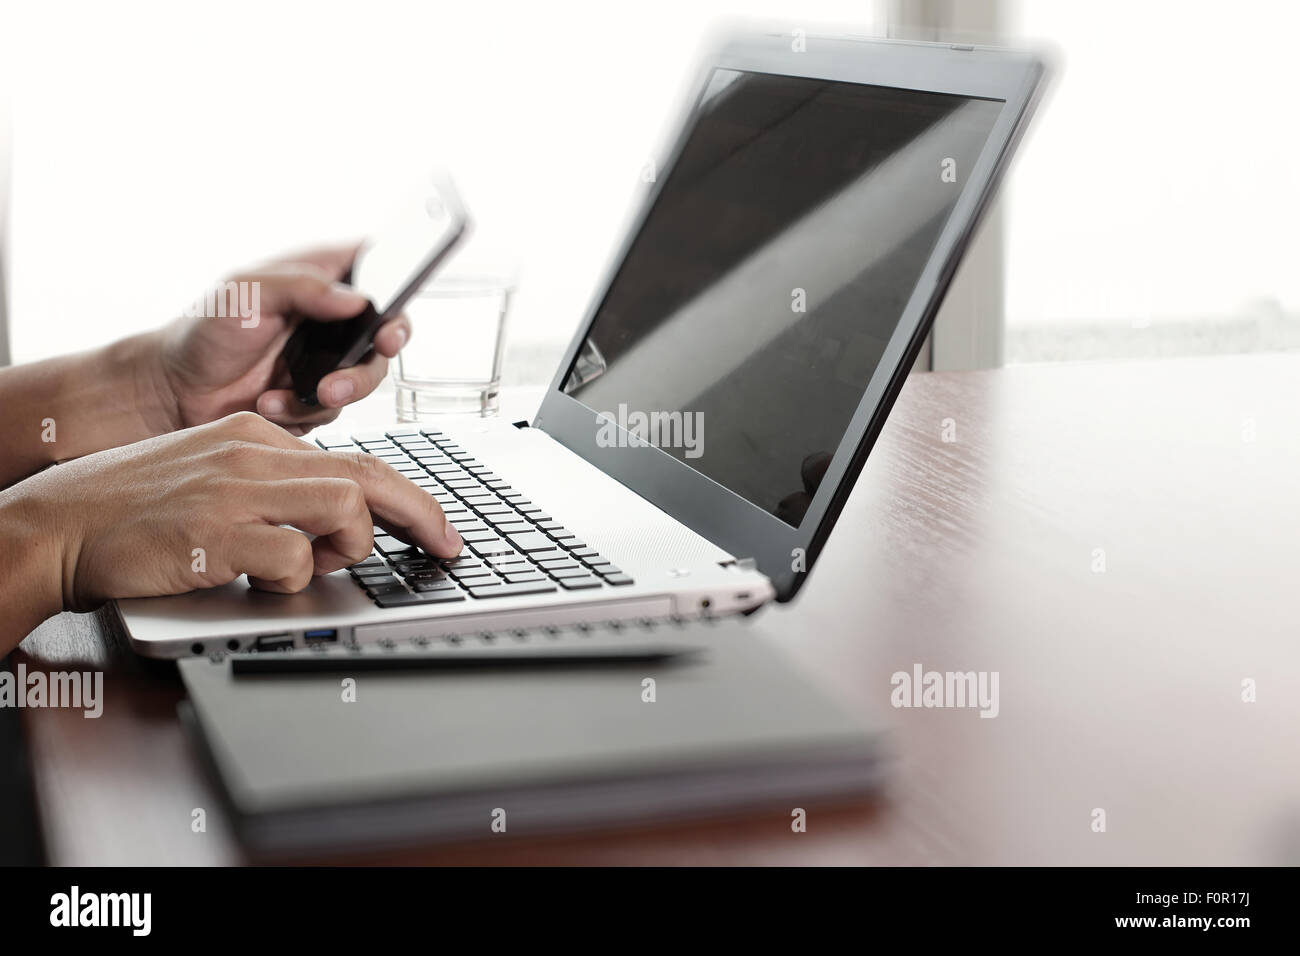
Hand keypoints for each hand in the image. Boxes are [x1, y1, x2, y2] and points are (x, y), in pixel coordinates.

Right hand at [15, 412, 461, 614]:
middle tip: (446, 547)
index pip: (353, 458)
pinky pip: (292, 556)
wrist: (57, 524)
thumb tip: (331, 525)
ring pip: (342, 505)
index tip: (437, 528)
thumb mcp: (213, 479)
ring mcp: (233, 489)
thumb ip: (272, 490)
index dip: (406, 498)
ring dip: (348, 545)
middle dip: (419, 515)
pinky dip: (293, 578)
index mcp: (254, 435)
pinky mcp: (213, 532)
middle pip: (365, 475)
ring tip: (319, 563)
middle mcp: (251, 452)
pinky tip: (263, 581)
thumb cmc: (134, 511)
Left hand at [154, 246, 411, 435]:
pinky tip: (271, 404)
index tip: (391, 314)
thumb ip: (301, 287)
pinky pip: (334, 409)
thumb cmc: (202, 332)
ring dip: (340, 390)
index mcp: (317, 278)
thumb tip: (355, 299)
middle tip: (367, 360)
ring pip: (366, 378)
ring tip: (306, 394)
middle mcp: (329, 319)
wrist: (173, 392)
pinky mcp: (315, 397)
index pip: (375, 268)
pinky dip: (306, 411)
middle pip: (385, 332)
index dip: (397, 286)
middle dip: (378, 354)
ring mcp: (326, 361)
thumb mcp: (246, 293)